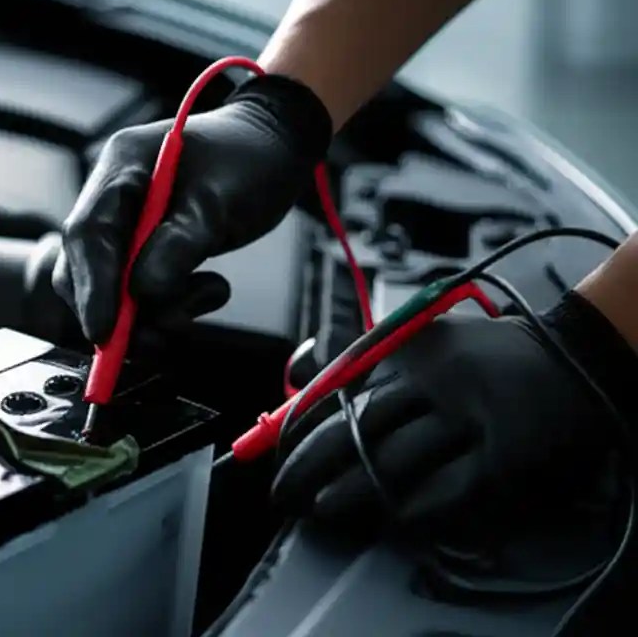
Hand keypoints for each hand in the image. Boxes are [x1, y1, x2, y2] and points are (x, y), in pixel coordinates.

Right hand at [52, 74, 330, 343]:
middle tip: (155, 339)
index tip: (103, 330)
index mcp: (122, 168)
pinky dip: (172, 303)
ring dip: (157, 309)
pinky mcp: (146, 247)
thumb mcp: (219, 202)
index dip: (91, 287)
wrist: (276, 146)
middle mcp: (114, 197)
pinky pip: (142, 291)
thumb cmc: (250, 159)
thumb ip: (178, 247)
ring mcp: (128, 224)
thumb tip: (143, 293)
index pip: (88, 234)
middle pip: (87, 267)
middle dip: (119, 310)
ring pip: (115, 287)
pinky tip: (206, 288)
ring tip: (207, 292)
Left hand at [272, 314, 607, 531]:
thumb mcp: (424, 336)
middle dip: (308, 466)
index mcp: (407, 348)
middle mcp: (434, 379)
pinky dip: (410, 506)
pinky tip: (387, 515)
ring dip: (349, 491)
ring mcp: (469, 418)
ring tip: (320, 509)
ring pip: (390, 462)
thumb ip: (367, 355)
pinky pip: (444, 490)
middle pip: (354, 429)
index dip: (297, 430)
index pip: (334, 392)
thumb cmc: (488, 353)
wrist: (576, 357)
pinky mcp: (501, 456)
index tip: (275, 454)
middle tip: (284, 492)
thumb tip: (300, 374)